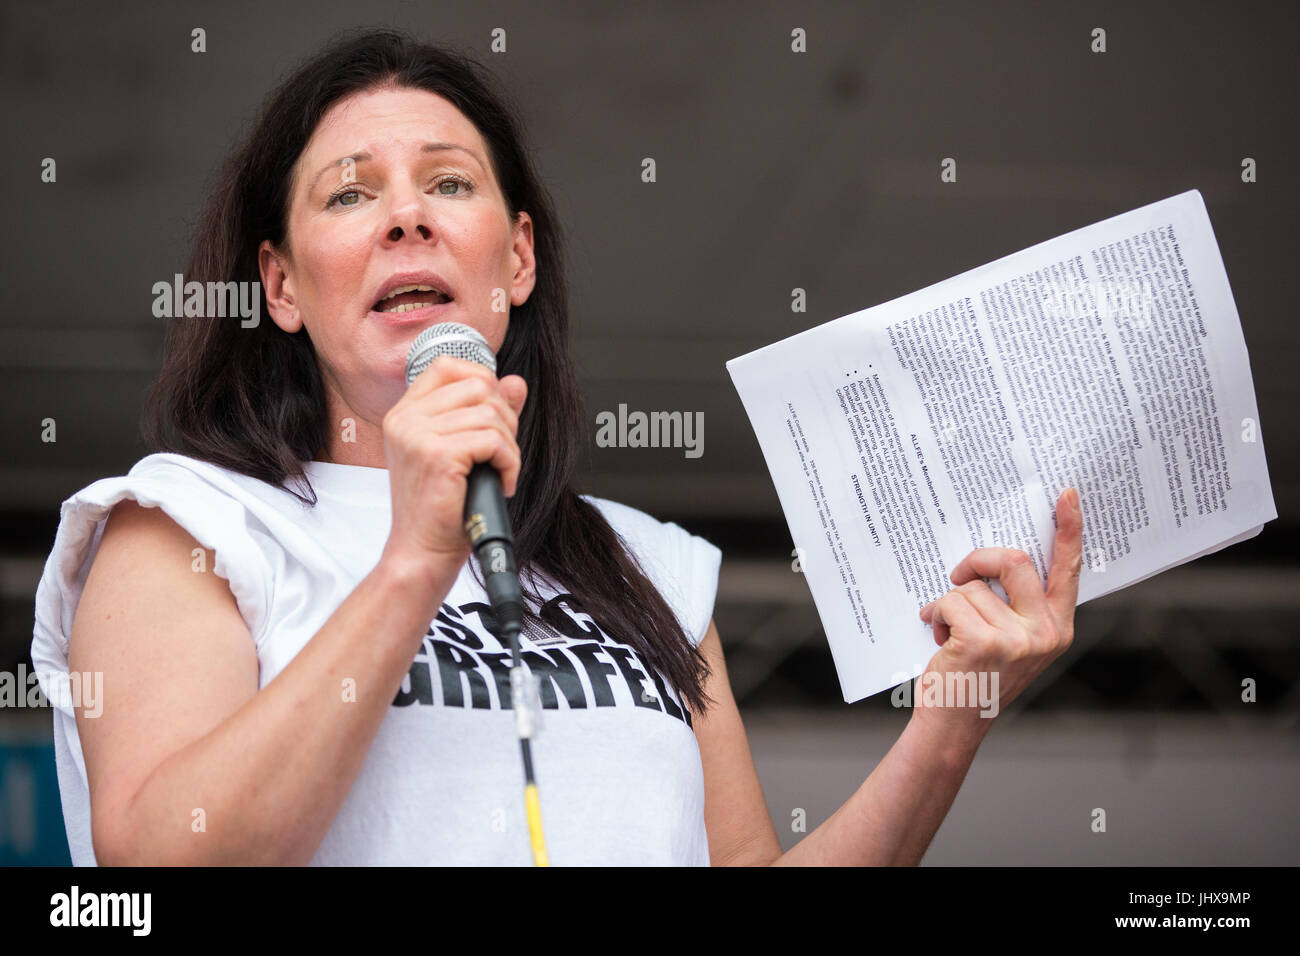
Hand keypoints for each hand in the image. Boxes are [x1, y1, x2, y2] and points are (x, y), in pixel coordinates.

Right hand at [379, 354, 527, 583]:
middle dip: (504, 418)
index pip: (447, 365)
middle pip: (478, 385)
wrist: (422, 553)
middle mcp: (405, 419)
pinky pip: (494, 440)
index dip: (482, 379)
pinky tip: (502, 483)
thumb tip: (516, 382)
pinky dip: (510, 462)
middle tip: (501, 454)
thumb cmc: (442, 509)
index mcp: (404, 414)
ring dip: (509, 446)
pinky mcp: (437, 455)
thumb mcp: (463, 452)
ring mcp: (417, 435)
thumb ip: (486, 413)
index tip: (494, 416)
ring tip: (501, 472)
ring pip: (491, 413)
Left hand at [913, 487, 1083, 725]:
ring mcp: (1017, 639)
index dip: (1068, 529)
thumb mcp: (1011, 643)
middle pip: (1013, 560)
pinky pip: (951, 601)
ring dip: (949, 604)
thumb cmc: (976, 678)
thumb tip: (994, 559)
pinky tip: (938, 640)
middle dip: (977, 560)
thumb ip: (1015, 606)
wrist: (954, 725)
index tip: (1065, 495)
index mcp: (1058, 627)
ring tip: (948, 633)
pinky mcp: (983, 641)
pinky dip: (936, 615)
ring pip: (972, 587)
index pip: (1068, 569)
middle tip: (958, 576)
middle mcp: (1046, 633)